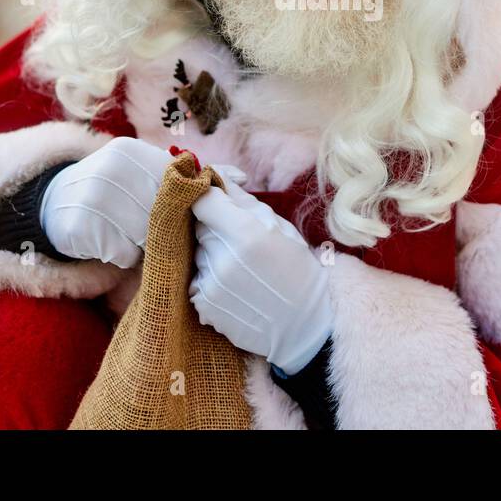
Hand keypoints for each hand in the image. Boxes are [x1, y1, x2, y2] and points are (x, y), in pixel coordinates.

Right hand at [40, 136, 174, 267]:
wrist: (55, 203)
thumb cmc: (110, 191)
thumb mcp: (133, 169)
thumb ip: (167, 175)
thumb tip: (214, 184)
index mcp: (129, 150)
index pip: (175, 183)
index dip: (182, 204)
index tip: (179, 215)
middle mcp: (110, 168)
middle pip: (161, 210)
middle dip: (162, 226)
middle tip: (153, 230)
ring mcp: (92, 196)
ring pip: (144, 235)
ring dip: (143, 243)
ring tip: (127, 235)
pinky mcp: (79, 227)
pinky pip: (123, 254)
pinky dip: (123, 256)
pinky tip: (109, 243)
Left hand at [188, 177, 331, 373]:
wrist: (303, 323)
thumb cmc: (296, 268)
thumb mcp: (279, 226)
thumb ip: (242, 199)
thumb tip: (216, 177)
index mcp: (245, 232)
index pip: (201, 200)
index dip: (209, 196)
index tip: (218, 201)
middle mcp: (223, 258)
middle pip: (200, 226)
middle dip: (216, 228)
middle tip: (241, 241)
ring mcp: (210, 285)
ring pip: (199, 253)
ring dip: (214, 255)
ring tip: (243, 269)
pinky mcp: (203, 306)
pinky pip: (197, 279)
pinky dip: (212, 280)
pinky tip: (237, 288)